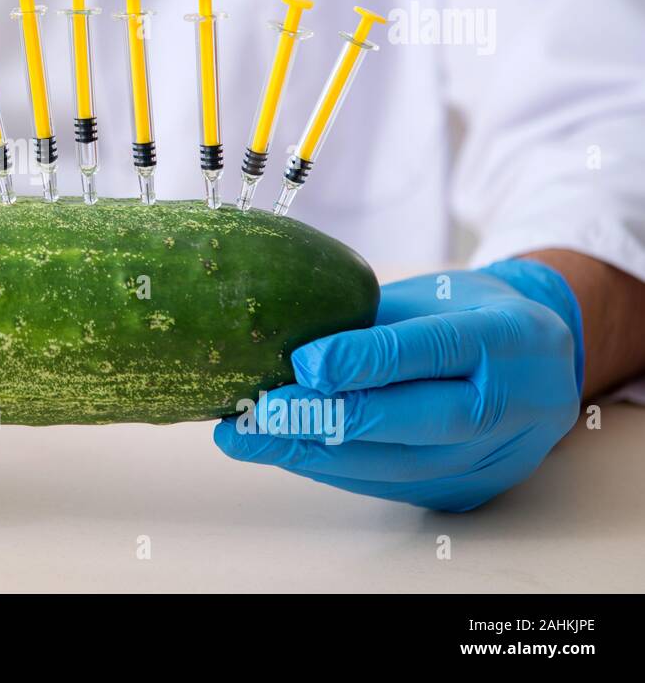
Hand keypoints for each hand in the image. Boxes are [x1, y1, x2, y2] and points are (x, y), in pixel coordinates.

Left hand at [213, 259, 582, 510]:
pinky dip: (327, 466)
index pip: (427, 352)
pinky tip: (278, 450)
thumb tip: (285, 339)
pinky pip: (385, 482)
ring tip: (244, 437)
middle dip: (324, 418)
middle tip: (257, 413)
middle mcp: (506, 405)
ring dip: (309, 452)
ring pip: (390, 463)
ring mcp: (486, 457)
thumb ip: (374, 322)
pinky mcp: (462, 491)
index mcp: (504, 339)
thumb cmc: (473, 317)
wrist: (545, 365)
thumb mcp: (437, 298)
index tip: (302, 362)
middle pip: (408, 419)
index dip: (363, 360)